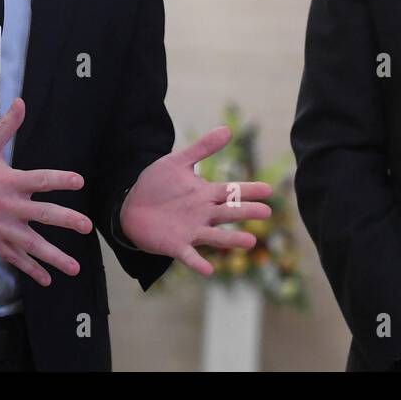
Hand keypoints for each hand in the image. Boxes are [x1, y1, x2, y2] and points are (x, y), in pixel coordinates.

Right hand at [0, 98, 92, 286]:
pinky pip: (17, 259)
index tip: (78, 182)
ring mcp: (4, 228)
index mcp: (11, 182)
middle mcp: (11, 207)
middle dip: (66, 221)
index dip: (59, 179)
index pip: (40, 179)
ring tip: (74, 267)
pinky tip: (48, 279)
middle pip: (43, 215)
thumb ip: (8, 126)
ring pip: (33, 245)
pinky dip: (32, 270)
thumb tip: (20, 102)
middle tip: (85, 226)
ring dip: (55, 257)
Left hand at [119, 125, 273, 274]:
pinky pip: (190, 256)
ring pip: (215, 236)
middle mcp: (203, 213)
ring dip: (231, 240)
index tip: (268, 189)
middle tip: (266, 212)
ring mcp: (191, 230)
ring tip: (250, 242)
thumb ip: (202, 148)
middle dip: (246, 212)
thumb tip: (228, 129)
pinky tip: (209, 270)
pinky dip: (198, 263)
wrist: (131, 206)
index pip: (231, 191)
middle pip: (229, 212)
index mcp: (205, 194)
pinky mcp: (176, 245)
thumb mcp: (178, 162)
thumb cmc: (158, 184)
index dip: (249, 190)